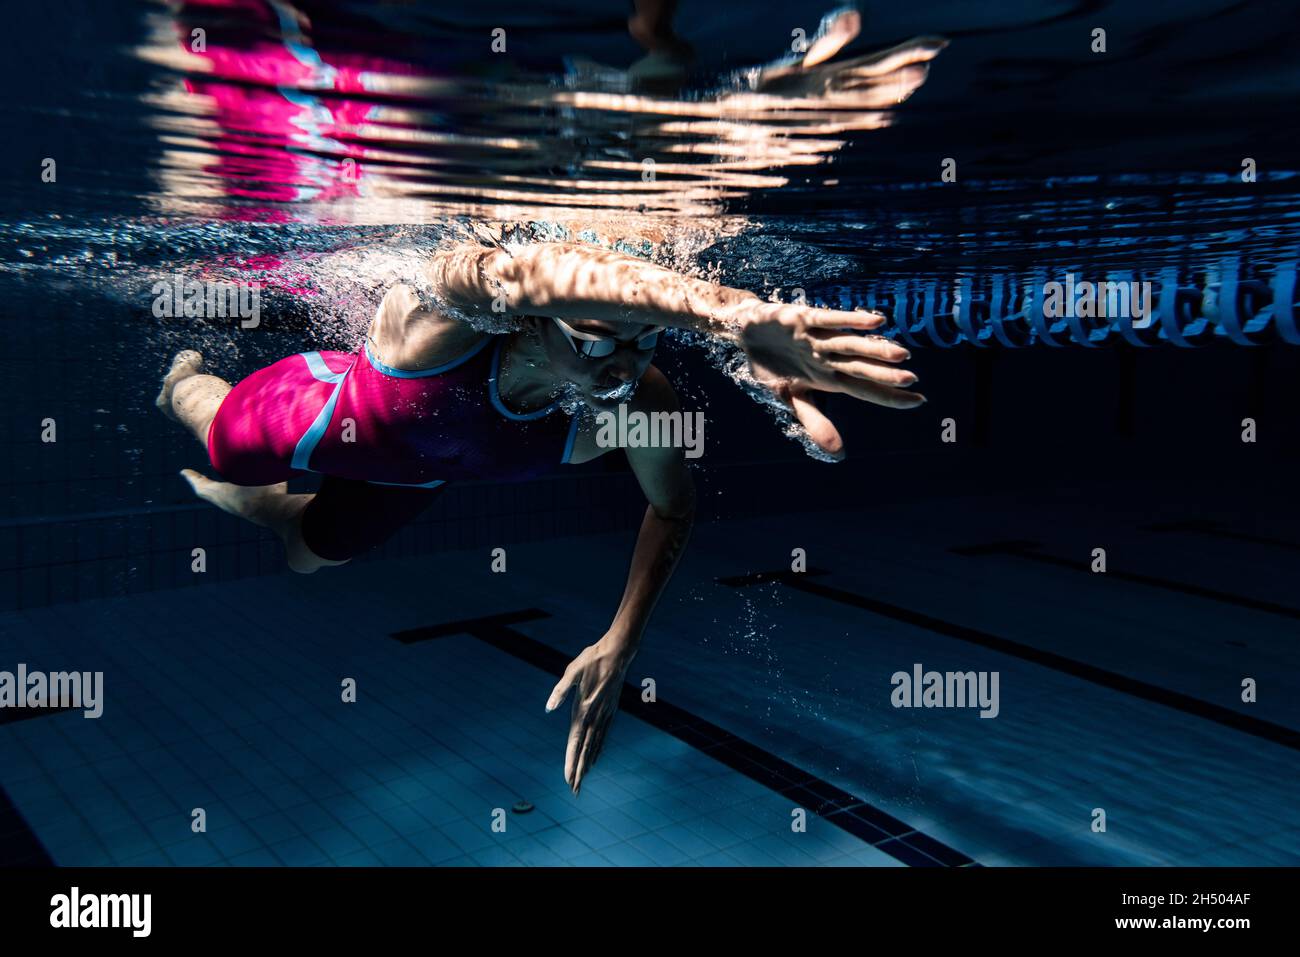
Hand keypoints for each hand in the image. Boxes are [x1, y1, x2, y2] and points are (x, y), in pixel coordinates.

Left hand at [546, 635, 633, 794]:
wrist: (618, 652)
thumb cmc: (592, 659)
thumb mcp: (572, 671)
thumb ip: (560, 691)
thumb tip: (548, 707)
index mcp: (583, 709)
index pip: (575, 741)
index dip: (570, 761)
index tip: (567, 778)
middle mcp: (595, 716)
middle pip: (586, 749)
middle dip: (579, 770)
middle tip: (574, 790)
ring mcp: (605, 715)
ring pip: (596, 745)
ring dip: (588, 763)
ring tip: (582, 779)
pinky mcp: (611, 711)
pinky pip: (604, 735)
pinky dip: (599, 749)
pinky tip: (596, 758)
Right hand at [732, 300, 924, 458]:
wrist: (745, 333)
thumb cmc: (772, 365)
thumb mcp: (790, 398)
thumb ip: (815, 421)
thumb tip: (839, 453)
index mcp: (830, 377)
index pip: (866, 389)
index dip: (890, 396)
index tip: (918, 401)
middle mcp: (830, 357)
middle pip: (862, 368)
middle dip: (886, 375)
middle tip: (913, 381)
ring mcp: (819, 338)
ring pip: (851, 345)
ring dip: (875, 349)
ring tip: (901, 355)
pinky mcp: (804, 319)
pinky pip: (831, 320)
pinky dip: (851, 321)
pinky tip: (876, 322)